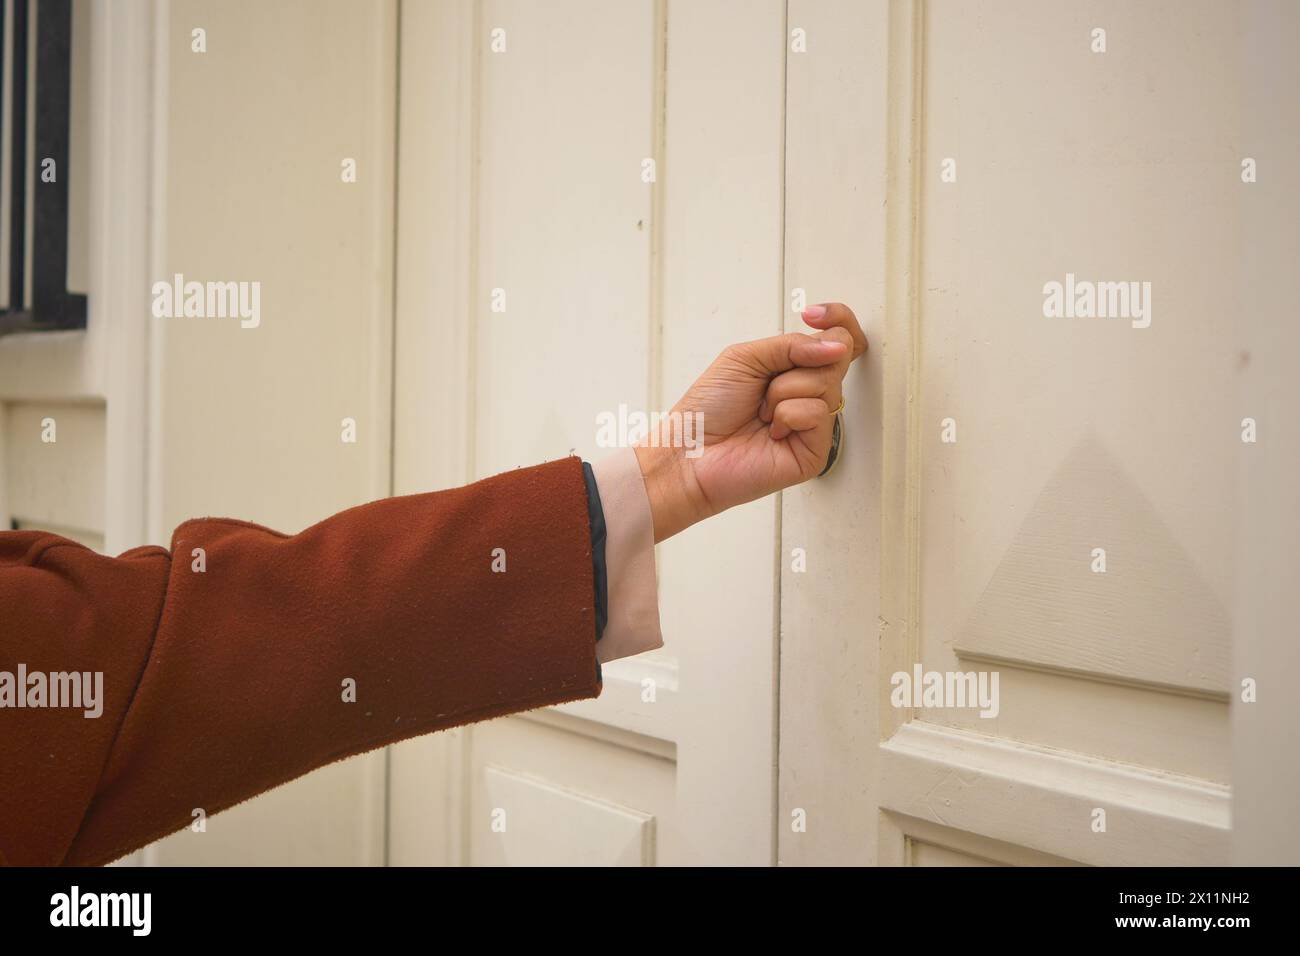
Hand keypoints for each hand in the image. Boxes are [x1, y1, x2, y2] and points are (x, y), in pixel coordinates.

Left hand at [635, 303, 866, 541]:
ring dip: (782, 392)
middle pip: (836, 357)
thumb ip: (792, 344)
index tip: (811, 314)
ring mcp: (815, 424)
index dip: (837, 319)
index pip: (839, 338)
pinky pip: (817, 412)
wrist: (689, 451)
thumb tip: (836, 346)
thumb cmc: (709, 409)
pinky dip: (786, 415)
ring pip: (826, 383)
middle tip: (766, 385)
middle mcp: (810, 394)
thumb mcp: (745, 358)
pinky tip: (771, 432)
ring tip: (761, 413)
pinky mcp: (816, 452)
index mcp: (796, 370)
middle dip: (794, 363)